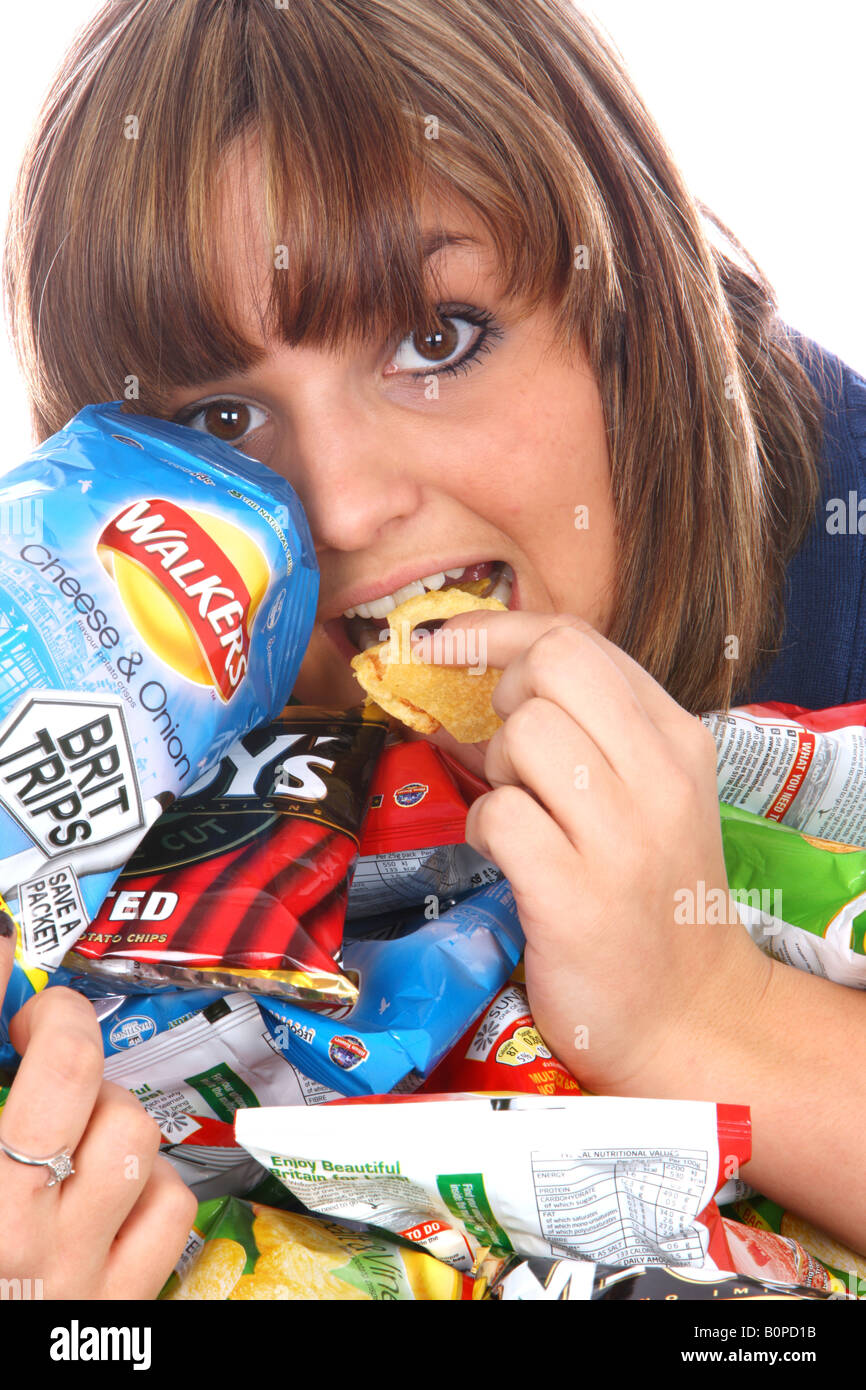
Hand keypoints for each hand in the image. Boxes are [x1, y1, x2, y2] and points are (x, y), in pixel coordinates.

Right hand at [0, 932, 196, 1298]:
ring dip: (109, 1101)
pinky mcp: (117, 1313)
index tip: (6, 959)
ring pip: (130, 1132)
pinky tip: (116, 1183)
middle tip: (42, 1025)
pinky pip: (167, 1212)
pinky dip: (150, 1180)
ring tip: (78, 1109)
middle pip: (69, 1075)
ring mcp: (71, 1272)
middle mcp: (8, 1229)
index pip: (16, 1070)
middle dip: (63, 1026)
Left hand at [429, 609, 772, 1094]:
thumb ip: (579, 734)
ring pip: (524, 735)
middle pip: (551, 667)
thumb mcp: (643, 799)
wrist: (687, 1016)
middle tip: (509, 759)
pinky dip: (483, 831)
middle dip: (503, 700)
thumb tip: (471, 682)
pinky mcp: (578, 896)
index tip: (441, 642)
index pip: (579, 639)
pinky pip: (498, 815)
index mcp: (677, 740)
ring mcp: (624, 838)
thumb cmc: (649, 900)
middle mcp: (660, 777)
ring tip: (522, 818)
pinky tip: (506, 859)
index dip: (497, 630)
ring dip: (497, 772)